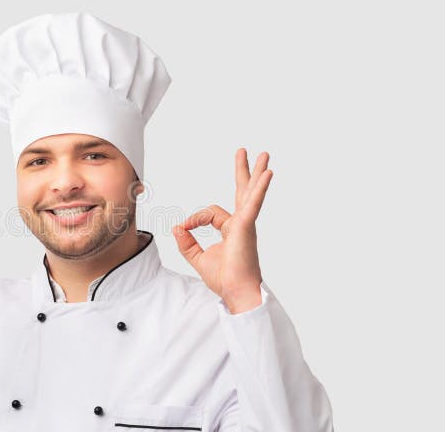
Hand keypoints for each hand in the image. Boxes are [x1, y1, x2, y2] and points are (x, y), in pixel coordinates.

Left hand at [172, 149, 272, 312]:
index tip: (183, 229)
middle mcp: (241, 223)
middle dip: (243, 172)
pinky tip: (267, 174)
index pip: (210, 213)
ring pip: (250, 193)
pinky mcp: (247, 226)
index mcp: (231, 229)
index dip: (194, 218)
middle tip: (243, 152)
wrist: (235, 291)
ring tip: (264, 154)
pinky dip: (260, 189)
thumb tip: (176, 226)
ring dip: (257, 173)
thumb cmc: (224, 278)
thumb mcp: (197, 259)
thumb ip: (186, 243)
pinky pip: (253, 204)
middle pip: (242, 191)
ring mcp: (246, 224)